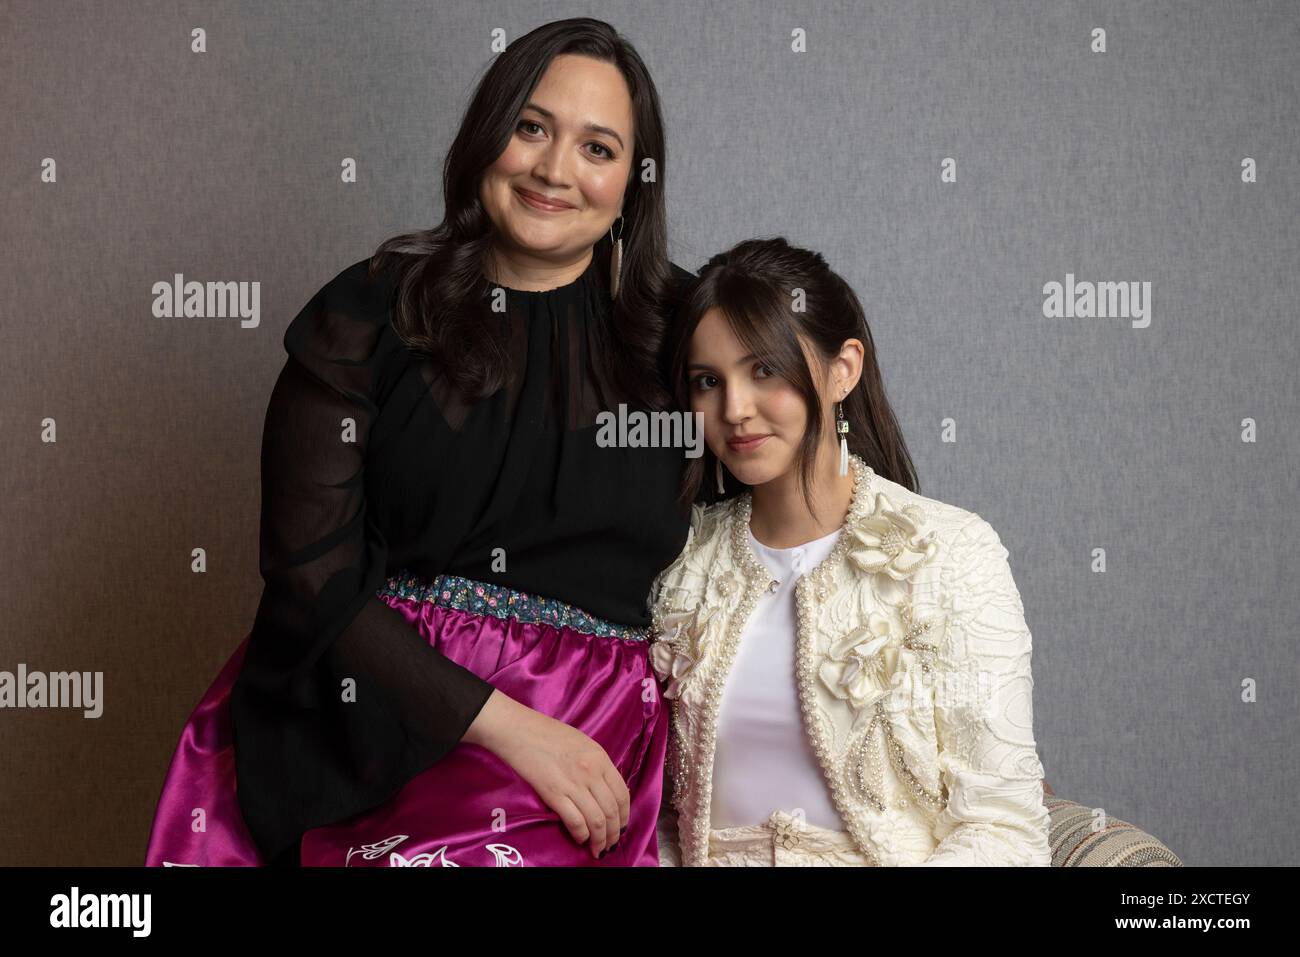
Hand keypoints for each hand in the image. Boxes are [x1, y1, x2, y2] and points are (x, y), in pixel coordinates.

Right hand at [464, 690, 629, 857]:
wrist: (518, 730)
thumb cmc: (548, 733)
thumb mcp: (583, 743)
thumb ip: (597, 765)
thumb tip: (605, 790)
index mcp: (600, 758)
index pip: (622, 794)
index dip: (624, 816)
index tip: (621, 827)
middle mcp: (591, 772)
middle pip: (611, 811)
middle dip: (613, 834)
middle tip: (610, 845)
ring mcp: (573, 784)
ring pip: (596, 820)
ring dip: (600, 840)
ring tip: (597, 849)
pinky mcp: (553, 793)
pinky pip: (575, 821)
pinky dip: (581, 834)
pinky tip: (580, 839)